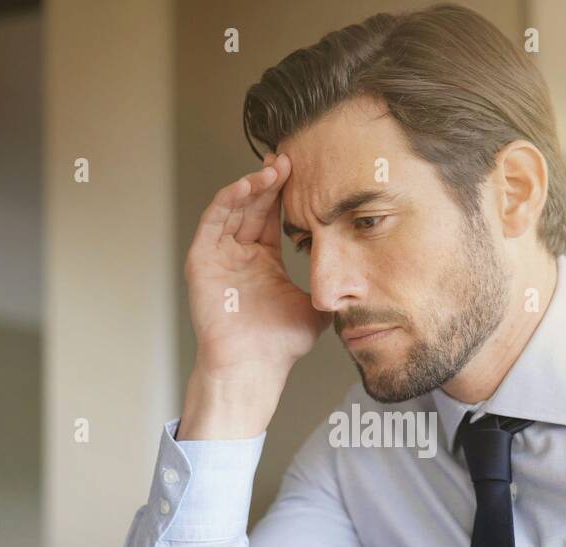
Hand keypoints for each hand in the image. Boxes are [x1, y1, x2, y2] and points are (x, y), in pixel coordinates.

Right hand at [178, 153, 330, 438]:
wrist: (254, 367)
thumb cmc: (280, 345)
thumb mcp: (317, 306)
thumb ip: (332, 285)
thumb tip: (364, 274)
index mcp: (264, 261)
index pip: (274, 217)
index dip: (287, 194)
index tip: (307, 172)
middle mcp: (240, 255)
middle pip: (254, 206)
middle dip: (271, 181)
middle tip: (290, 158)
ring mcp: (219, 257)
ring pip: (233, 208)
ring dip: (251, 186)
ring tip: (273, 169)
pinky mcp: (202, 261)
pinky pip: (213, 222)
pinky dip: (228, 200)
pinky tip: (247, 186)